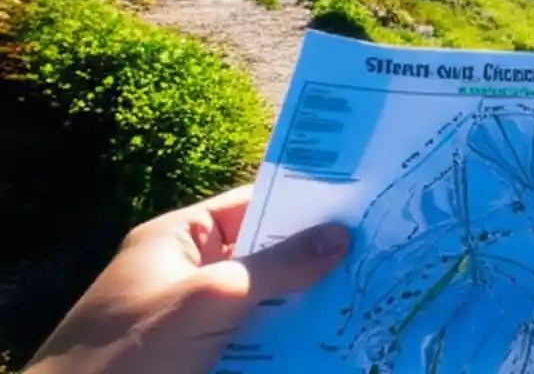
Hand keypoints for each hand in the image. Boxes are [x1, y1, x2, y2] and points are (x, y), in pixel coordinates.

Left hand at [26, 186, 350, 373]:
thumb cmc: (130, 353)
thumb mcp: (212, 300)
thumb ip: (277, 267)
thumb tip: (339, 236)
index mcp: (179, 240)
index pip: (251, 205)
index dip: (303, 202)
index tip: (359, 202)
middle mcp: (190, 275)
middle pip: (267, 256)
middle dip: (317, 259)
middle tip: (377, 252)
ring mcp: (197, 322)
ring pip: (269, 304)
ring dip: (312, 305)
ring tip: (370, 295)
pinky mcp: (206, 359)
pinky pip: (260, 342)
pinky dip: (294, 342)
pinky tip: (335, 340)